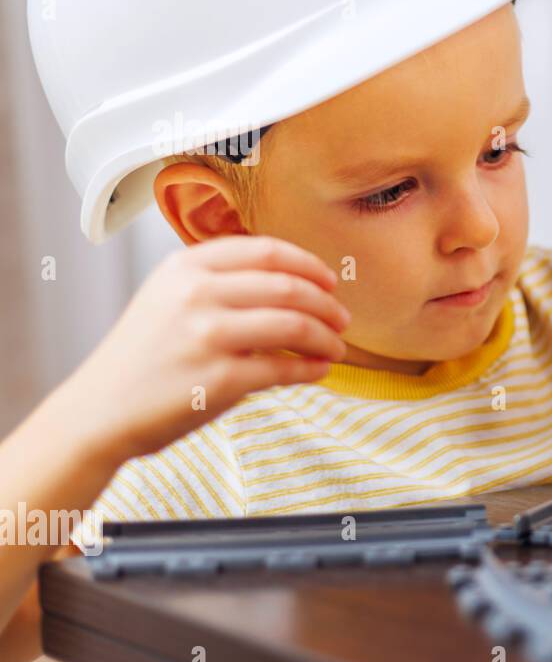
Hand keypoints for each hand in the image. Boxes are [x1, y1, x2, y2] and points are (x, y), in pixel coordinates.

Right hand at [56, 236, 349, 463]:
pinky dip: (311, 369)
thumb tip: (295, 282)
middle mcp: (196, 294)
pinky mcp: (220, 378)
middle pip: (288, 286)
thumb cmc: (145, 356)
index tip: (329, 280)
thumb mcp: (169, 298)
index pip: (267, 250)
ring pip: (294, 324)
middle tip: (342, 318)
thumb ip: (221, 283)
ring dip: (326, 337)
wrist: (100, 410)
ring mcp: (208, 336)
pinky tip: (318, 370)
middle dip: (326, 303)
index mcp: (186, 267)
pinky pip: (284, 368)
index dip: (308, 264)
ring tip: (335, 348)